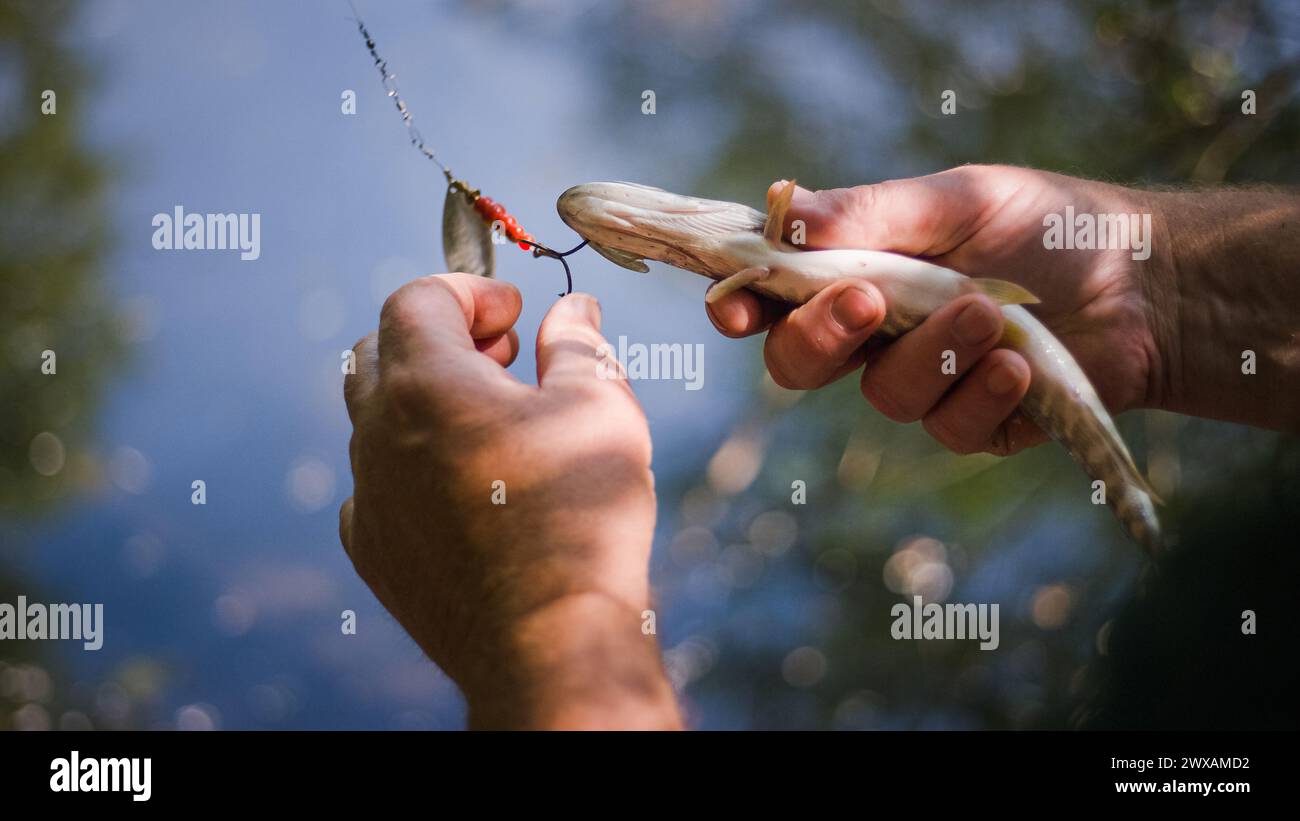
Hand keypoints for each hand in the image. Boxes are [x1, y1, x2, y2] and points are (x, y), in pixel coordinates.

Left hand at [340, 274, 677, 728]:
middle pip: (380, 351)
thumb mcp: (599, 405)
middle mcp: (378, 434)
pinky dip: (412, 464)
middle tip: (502, 355)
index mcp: (425, 382)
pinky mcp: (374, 551)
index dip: (469, 289)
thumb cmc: (580, 514)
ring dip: (426, 400)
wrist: (549, 640)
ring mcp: (369, 495)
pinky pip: (377, 485)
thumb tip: (574, 310)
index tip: (514, 309)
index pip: (418, 298)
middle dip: (439, 337)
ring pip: (375, 420)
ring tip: (494, 419)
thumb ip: (578, 344)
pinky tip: (466, 485)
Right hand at [706, 165, 1162, 454]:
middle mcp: (874, 334)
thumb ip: (873, 213)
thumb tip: (785, 212)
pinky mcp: (972, 425)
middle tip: (864, 300)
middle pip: (799, 364)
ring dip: (932, 353)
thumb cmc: (1047, 226)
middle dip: (820, 337)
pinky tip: (1019, 363)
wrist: (1147, 279)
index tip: (733, 310)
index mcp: (855, 271)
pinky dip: (981, 393)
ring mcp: (922, 383)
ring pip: (883, 395)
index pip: (774, 297)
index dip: (740, 306)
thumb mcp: (959, 201)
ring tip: (989, 313)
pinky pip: (948, 428)